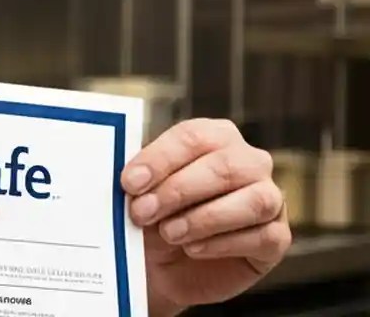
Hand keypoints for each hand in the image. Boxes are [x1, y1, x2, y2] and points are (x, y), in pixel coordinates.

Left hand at [120, 119, 291, 316]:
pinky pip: (263, 236)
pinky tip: (194, 249)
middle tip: (142, 212)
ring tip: (169, 233)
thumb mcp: (140, 194)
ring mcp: (270, 199)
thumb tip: (128, 177)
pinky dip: (223, 243)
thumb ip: (139, 179)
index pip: (193, 137)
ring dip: (204, 218)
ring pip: (253, 201)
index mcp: (214, 137)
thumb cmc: (153, 218)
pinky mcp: (277, 238)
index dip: (160, 159)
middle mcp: (249, 162)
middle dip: (178, 190)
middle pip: (224, 167)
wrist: (163, 268)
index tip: (129, 182)